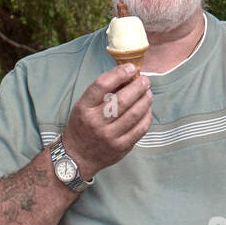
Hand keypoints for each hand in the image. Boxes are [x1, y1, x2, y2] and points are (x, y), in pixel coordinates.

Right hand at [59, 63, 152, 179]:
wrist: (77, 156)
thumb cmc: (82, 126)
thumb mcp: (83, 106)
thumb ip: (102, 93)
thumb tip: (127, 76)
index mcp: (84, 108)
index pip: (102, 85)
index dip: (119, 73)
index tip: (131, 67)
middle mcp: (95, 122)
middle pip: (122, 100)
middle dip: (138, 87)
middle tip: (145, 80)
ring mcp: (109, 136)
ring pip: (134, 114)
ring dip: (145, 101)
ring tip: (148, 93)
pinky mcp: (120, 147)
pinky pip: (139, 130)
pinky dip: (146, 117)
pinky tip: (147, 110)